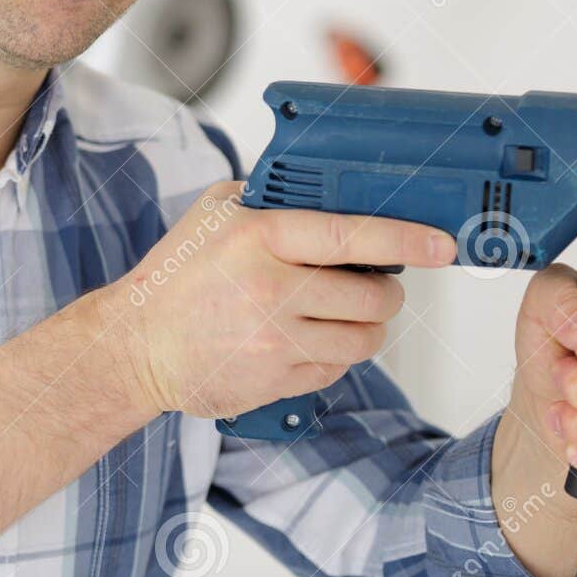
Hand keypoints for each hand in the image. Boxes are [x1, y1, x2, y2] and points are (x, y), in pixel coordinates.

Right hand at [98, 181, 457, 419]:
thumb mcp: (213, 214)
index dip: (406, 238)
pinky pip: (338, 369)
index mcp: (257, 237)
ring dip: (367, 325)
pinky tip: (308, 340)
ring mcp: (275, 341)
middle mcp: (271, 290)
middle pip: (373, 294)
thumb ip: (268, 199)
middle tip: (372, 283)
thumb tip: (329, 194)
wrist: (135, 346)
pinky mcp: (278, 381)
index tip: (441, 243)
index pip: (351, 234)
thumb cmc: (176, 277)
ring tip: (342, 314)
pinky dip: (335, 355)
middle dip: (385, 290)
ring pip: (365, 338)